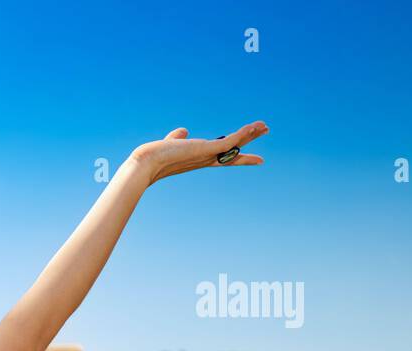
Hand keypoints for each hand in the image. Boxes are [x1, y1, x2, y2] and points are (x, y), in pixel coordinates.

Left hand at [130, 121, 268, 184]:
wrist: (146, 163)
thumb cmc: (154, 156)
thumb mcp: (170, 143)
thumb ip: (177, 138)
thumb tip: (182, 131)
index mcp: (198, 158)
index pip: (221, 155)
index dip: (235, 154)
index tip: (249, 156)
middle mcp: (205, 159)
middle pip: (232, 150)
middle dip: (248, 141)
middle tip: (264, 132)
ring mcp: (207, 155)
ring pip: (234, 144)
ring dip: (250, 134)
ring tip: (265, 126)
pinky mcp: (207, 149)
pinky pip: (230, 141)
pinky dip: (243, 133)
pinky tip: (255, 126)